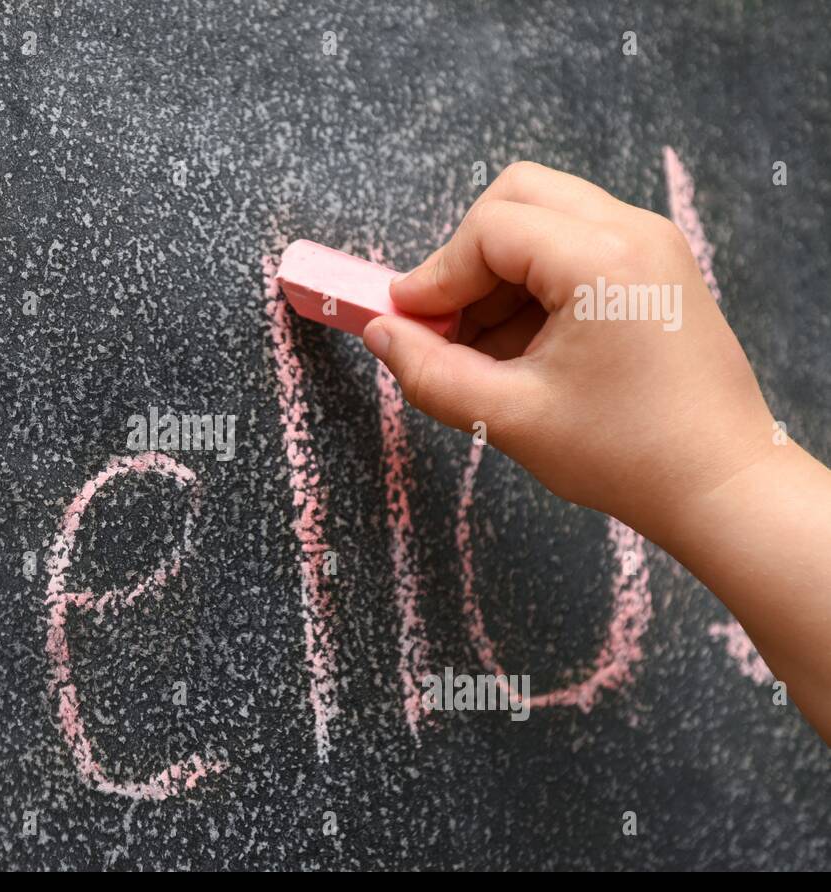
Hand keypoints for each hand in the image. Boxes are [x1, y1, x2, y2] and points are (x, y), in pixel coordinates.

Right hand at [364, 161, 774, 543]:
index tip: (405, 320)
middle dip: (466, 256)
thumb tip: (381, 334)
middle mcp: (633, 233)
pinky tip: (519, 347)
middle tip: (442, 321)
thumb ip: (430, 373)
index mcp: (602, 261)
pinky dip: (532, 283)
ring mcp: (651, 246)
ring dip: (497, 272)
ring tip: (480, 345)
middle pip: (517, 196)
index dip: (435, 275)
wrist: (720, 484)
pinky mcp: (655, 269)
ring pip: (545, 218)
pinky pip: (574, 246)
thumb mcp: (509, 418)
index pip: (489, 230)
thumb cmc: (630, 455)